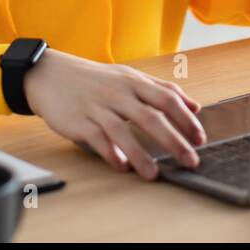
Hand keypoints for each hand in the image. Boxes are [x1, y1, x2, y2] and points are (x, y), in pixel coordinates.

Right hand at [23, 49, 206, 179]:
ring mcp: (97, 107)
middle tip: (190, 161)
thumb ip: (161, 90)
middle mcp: (118, 93)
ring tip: (154, 174)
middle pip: (150, 117)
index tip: (200, 138)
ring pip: (122, 131)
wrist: (50, 75)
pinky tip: (121, 167)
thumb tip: (194, 106)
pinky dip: (110, 153)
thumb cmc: (94, 79)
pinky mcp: (78, 121)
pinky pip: (97, 138)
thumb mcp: (129, 77)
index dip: (186, 119)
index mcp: (133, 82)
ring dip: (140, 155)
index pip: (167, 98)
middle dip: (173, 140)